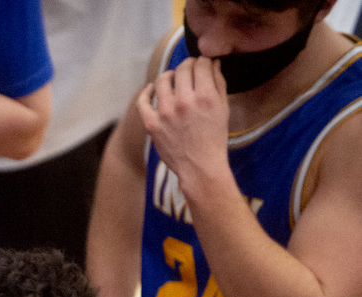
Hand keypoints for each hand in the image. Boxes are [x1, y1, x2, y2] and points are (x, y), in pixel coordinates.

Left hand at [138, 57, 231, 196]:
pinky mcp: (152, 124)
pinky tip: (151, 89)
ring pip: (163, 80)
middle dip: (188, 65)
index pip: (201, 64)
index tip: (202, 64)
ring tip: (173, 78)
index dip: (203, 61)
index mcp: (206, 97)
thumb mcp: (223, 108)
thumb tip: (213, 63)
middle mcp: (185, 102)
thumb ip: (218, 83)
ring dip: (169, 75)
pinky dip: (147, 91)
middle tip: (189, 68)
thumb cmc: (214, 137)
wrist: (200, 166)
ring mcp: (166, 113)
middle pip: (182, 69)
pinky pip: (143, 101)